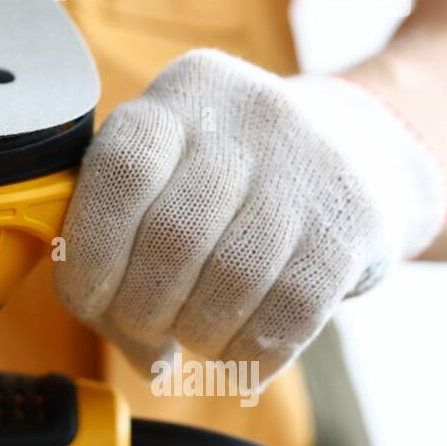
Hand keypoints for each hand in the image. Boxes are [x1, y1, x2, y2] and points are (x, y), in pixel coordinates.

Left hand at [55, 49, 446, 380]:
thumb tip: (138, 351)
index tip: (91, 300)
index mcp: (180, 94)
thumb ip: (119, 250)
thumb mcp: (165, 179)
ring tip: (195, 336)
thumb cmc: (226, 183)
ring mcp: (310, 161)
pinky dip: (250, 351)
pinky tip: (240, 350)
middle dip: (143, 309)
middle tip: (147, 330)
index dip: (93, 250)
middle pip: (173, 236)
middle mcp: (247, 113)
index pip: (121, 170)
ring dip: (199, 334)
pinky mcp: (355, 218)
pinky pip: (291, 311)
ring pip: (233, 279)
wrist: (354, 153)